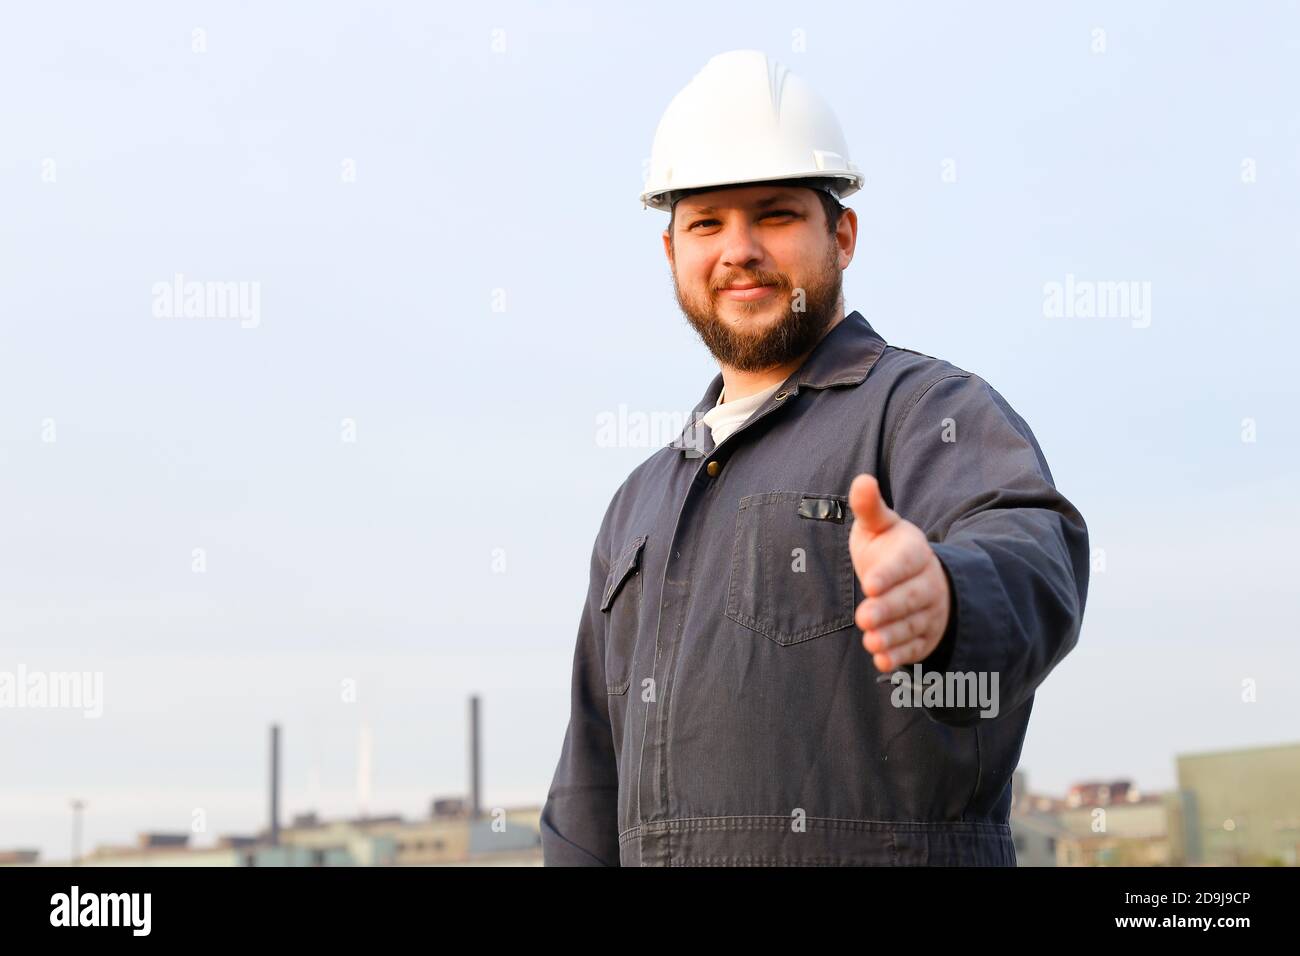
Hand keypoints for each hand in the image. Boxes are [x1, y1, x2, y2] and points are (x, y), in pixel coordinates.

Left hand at [848, 473, 951, 671]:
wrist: (917, 577)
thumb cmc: (889, 549)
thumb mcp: (880, 526)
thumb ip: (870, 509)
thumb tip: (862, 480)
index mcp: (915, 552)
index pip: (905, 563)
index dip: (889, 574)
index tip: (868, 583)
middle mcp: (927, 583)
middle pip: (911, 598)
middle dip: (888, 609)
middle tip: (863, 617)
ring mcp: (929, 612)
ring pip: (912, 625)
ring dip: (892, 636)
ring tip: (871, 642)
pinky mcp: (925, 636)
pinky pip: (915, 647)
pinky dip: (900, 656)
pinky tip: (882, 661)